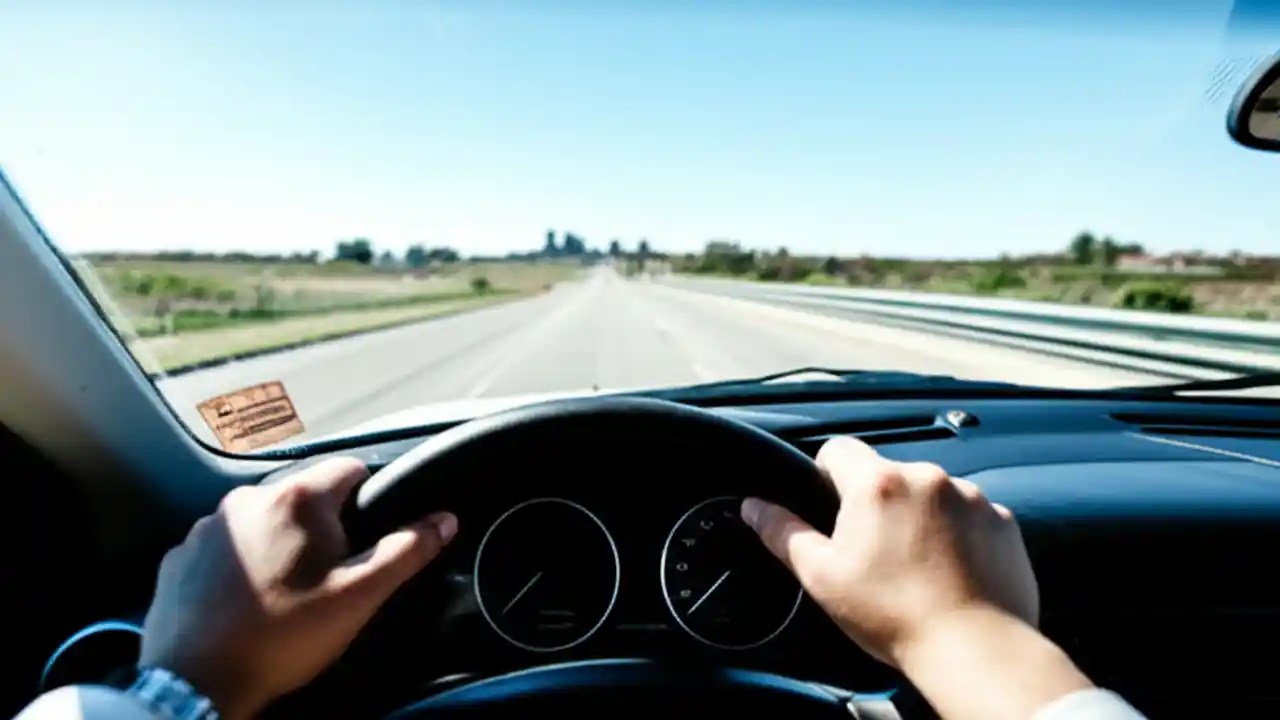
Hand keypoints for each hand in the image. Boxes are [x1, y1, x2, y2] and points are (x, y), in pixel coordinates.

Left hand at [139, 457, 456, 719]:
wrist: (198, 683)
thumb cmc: (285, 636)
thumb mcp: (359, 596)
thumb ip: (406, 551)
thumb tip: (445, 519)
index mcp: (299, 499)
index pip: (352, 469)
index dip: (368, 501)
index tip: (364, 541)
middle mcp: (248, 498)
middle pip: (305, 497)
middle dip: (321, 528)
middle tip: (326, 578)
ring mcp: (207, 526)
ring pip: (262, 520)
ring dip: (277, 543)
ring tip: (283, 594)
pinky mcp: (179, 555)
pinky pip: (224, 546)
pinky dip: (239, 564)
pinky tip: (244, 601)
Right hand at [740, 436, 1036, 666]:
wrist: (976, 649)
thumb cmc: (895, 616)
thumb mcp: (822, 577)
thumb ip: (782, 533)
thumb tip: (752, 506)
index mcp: (877, 483)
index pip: (836, 450)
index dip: (824, 477)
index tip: (830, 510)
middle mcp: (927, 477)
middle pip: (885, 474)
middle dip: (875, 504)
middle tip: (873, 554)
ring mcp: (971, 496)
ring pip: (929, 493)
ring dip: (919, 517)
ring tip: (916, 568)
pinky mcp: (1003, 520)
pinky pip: (969, 514)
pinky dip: (958, 534)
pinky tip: (950, 571)